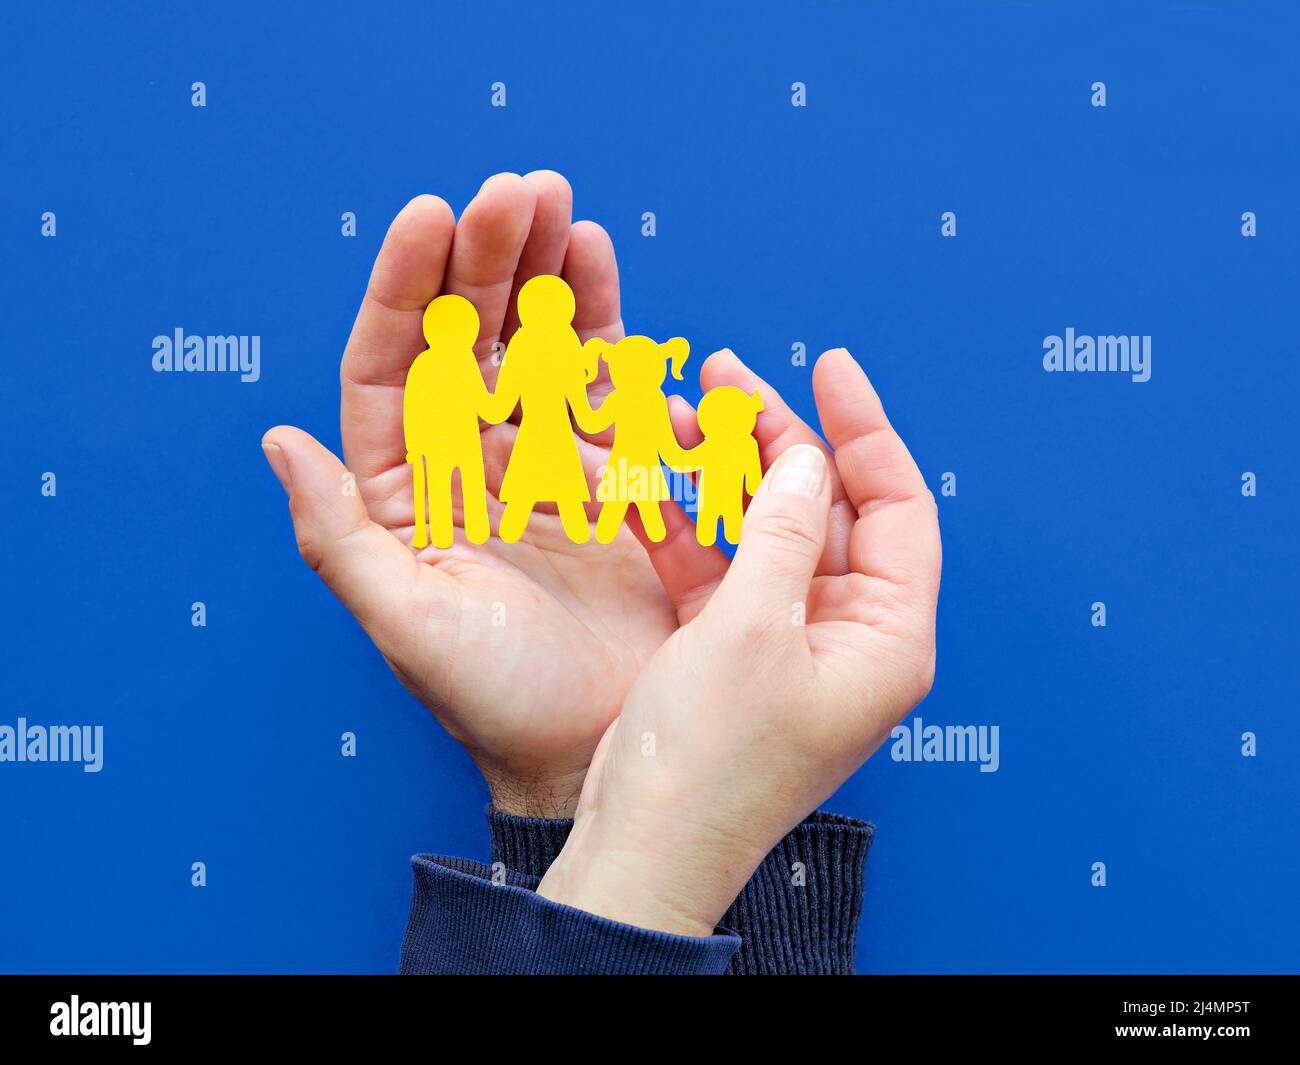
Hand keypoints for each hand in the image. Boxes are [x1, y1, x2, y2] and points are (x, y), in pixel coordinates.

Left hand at [263, 172, 677, 814]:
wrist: (591, 742)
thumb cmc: (491, 696)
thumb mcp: (405, 622)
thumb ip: (339, 535)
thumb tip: (278, 441)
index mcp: (401, 488)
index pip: (389, 366)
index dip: (405, 288)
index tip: (430, 216)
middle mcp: (465, 459)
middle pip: (465, 335)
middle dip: (486, 259)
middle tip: (516, 191)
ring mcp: (538, 455)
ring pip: (532, 341)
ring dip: (543, 271)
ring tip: (557, 204)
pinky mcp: (607, 466)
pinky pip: (601, 379)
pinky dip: (603, 321)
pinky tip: (599, 262)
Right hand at [537, 350, 940, 935]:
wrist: (641, 848)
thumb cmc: (708, 762)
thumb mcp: (750, 629)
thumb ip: (784, 533)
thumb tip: (809, 462)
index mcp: (886, 638)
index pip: (898, 508)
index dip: (866, 430)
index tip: (830, 366)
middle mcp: (847, 637)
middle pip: (829, 510)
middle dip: (778, 442)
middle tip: (728, 380)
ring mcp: (787, 642)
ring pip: (768, 531)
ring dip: (725, 475)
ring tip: (680, 416)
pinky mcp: (733, 651)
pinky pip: (722, 565)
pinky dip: (689, 523)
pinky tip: (652, 480)